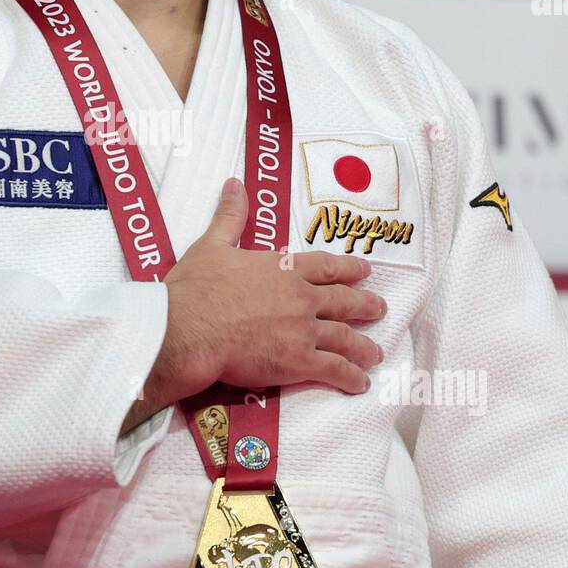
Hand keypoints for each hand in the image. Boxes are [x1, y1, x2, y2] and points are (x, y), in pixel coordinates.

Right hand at [138, 176, 386, 417]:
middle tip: (379, 308)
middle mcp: (301, 297)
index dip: (349, 268)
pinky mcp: (298, 362)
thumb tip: (234, 184)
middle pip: (343, 300)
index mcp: (283, 268)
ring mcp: (303, 330)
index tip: (365, 270)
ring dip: (363, 345)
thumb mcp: (212, 244)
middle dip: (365, 305)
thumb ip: (230, 216)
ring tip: (375, 352)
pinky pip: (334, 369)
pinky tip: (360, 383)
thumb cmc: (196, 288)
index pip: (326, 266)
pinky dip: (350, 376)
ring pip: (345, 337)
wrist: (188, 329)